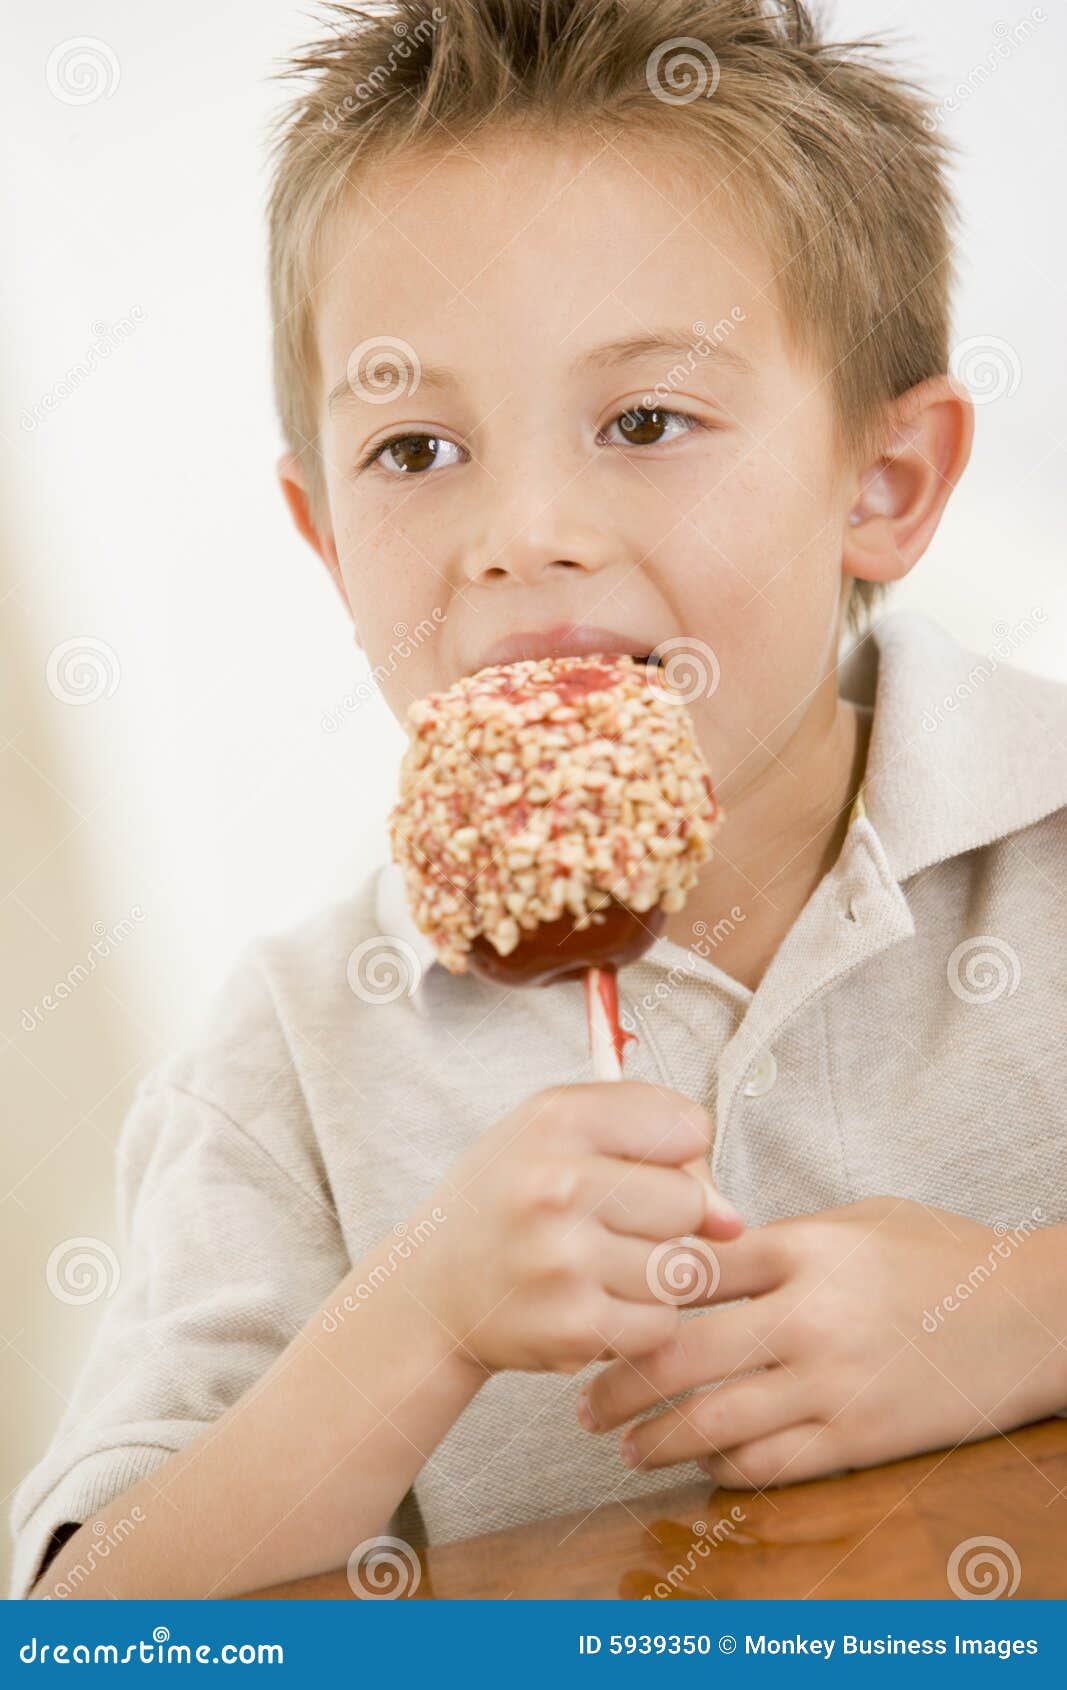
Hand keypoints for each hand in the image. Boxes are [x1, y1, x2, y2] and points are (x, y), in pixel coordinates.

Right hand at [411, 1081, 743, 1375]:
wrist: (431, 1293)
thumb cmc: (508, 1203)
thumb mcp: (556, 1138)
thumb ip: (652, 1147)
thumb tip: (733, 1221)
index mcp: (556, 1118)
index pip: (687, 1125)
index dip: (675, 1153)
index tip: (634, 1168)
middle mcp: (557, 1183)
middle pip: (689, 1202)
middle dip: (667, 1221)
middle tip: (610, 1226)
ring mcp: (564, 1259)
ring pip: (680, 1269)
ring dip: (654, 1276)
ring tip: (599, 1267)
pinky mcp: (573, 1327)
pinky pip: (661, 1323)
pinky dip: (639, 1322)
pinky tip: (593, 1304)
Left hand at [577, 1196, 1066, 1486]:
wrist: (1028, 1316)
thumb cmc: (939, 1255)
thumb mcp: (856, 1222)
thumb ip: (778, 1241)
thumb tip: (700, 1252)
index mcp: (800, 1250)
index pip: (685, 1268)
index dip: (627, 1291)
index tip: (596, 1307)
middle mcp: (805, 1317)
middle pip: (677, 1353)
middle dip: (616, 1383)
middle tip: (584, 1399)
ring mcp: (829, 1382)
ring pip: (709, 1420)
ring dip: (652, 1437)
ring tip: (624, 1442)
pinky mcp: (855, 1437)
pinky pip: (764, 1462)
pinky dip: (719, 1465)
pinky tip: (698, 1461)